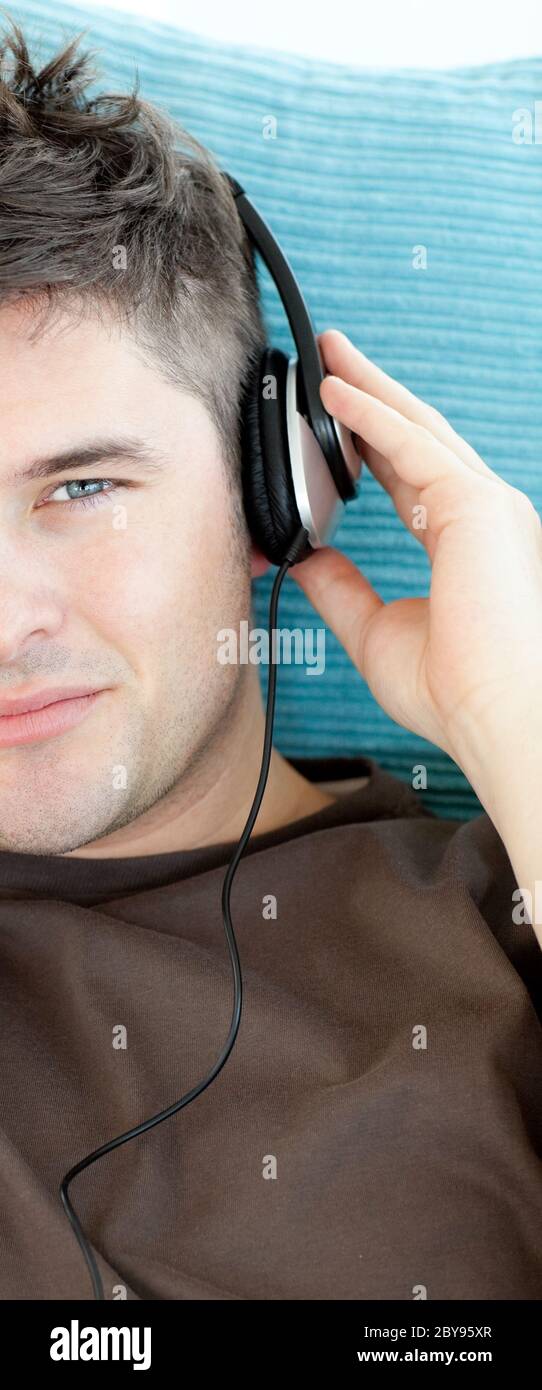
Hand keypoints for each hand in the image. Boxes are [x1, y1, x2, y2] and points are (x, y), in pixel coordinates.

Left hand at [290, 330, 541, 796]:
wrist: (497, 716)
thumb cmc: (455, 692)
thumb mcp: (374, 633)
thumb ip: (342, 590)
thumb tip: (305, 557)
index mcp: (465, 545)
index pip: (410, 477)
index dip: (369, 445)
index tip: (331, 422)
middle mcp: (481, 516)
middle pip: (416, 438)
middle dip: (371, 396)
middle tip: (329, 359)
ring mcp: (484, 505)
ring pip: (416, 428)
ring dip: (368, 388)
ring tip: (327, 354)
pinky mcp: (475, 504)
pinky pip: (411, 445)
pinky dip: (369, 415)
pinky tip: (334, 393)